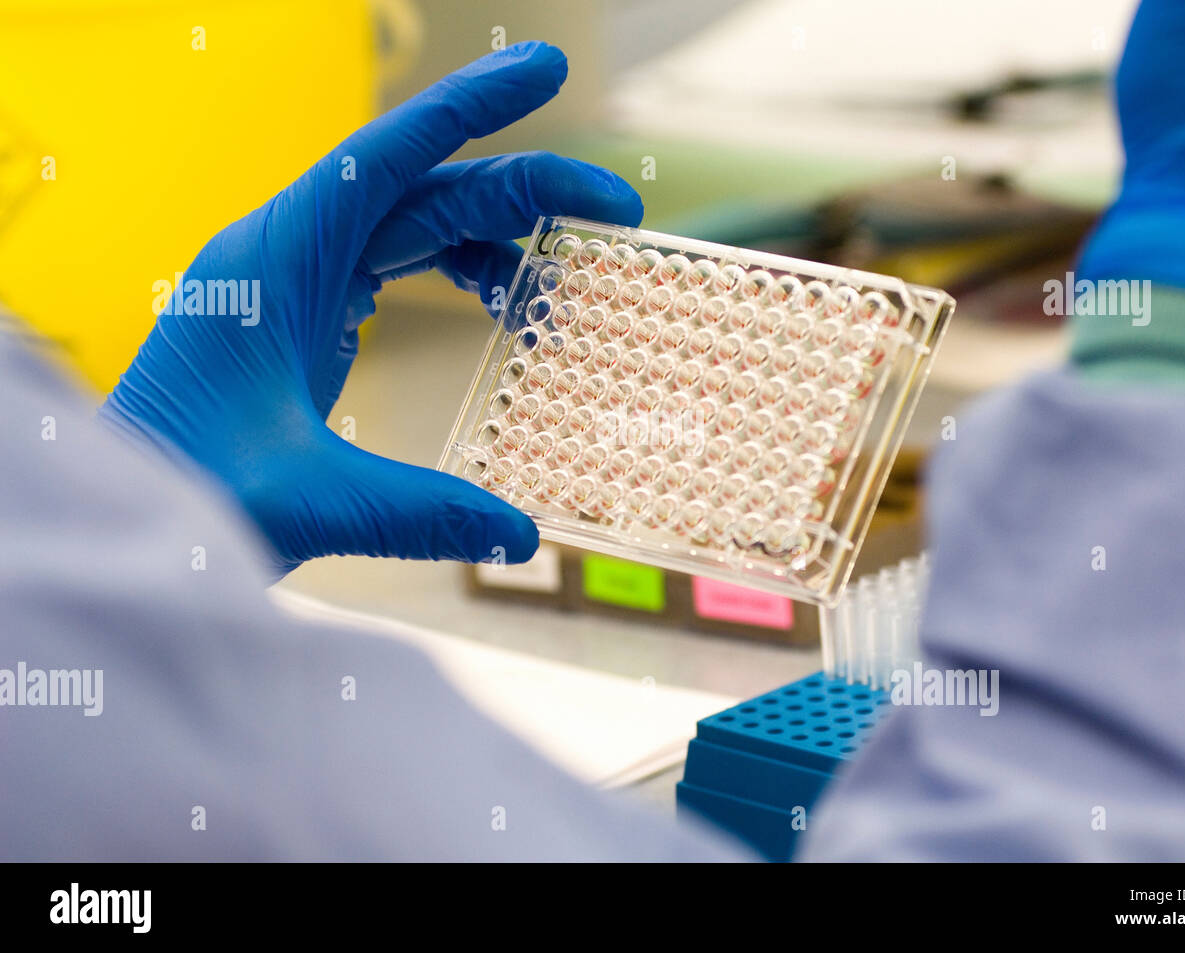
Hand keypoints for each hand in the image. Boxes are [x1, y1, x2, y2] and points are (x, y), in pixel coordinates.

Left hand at [101, 42, 642, 576]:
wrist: (123, 510)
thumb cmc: (185, 491)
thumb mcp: (311, 502)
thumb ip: (424, 514)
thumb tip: (521, 534)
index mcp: (276, 261)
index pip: (387, 157)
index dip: (470, 106)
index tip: (543, 69)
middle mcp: (287, 253)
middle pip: (424, 190)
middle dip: (524, 191)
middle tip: (618, 210)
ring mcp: (295, 280)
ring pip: (416, 226)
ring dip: (496, 241)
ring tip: (561, 287)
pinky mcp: (305, 314)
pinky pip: (396, 264)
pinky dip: (458, 272)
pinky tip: (502, 305)